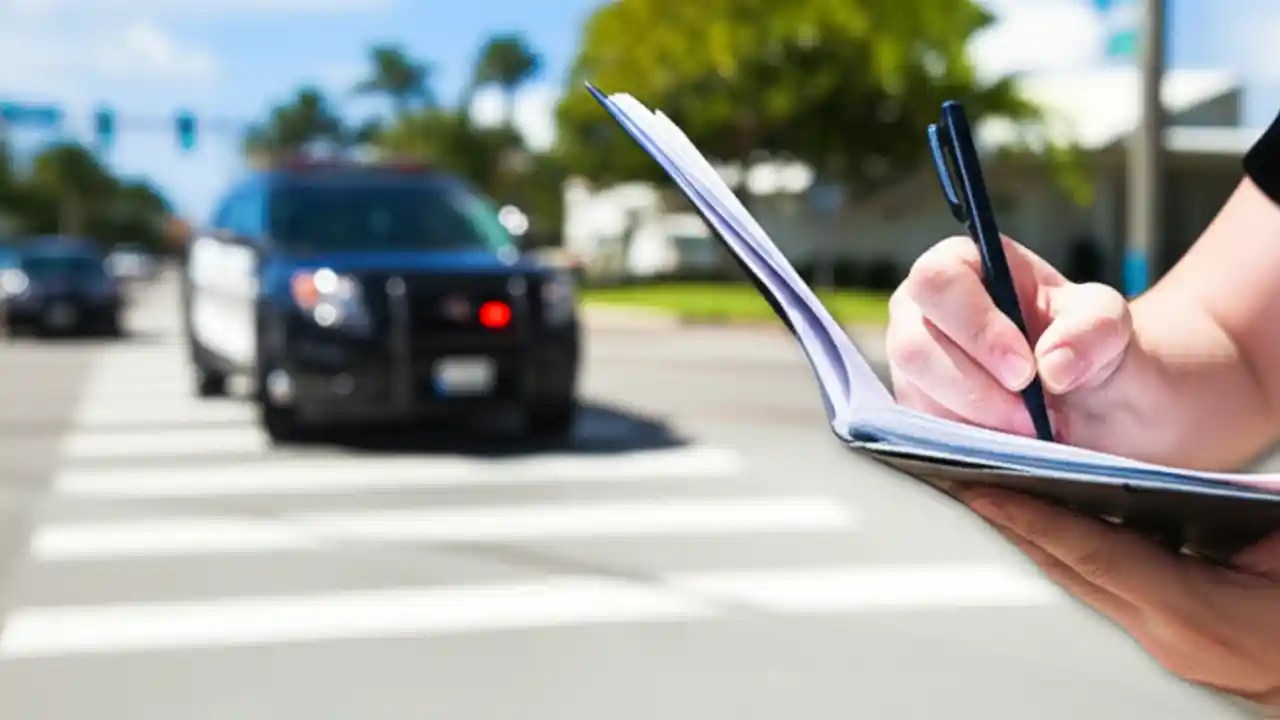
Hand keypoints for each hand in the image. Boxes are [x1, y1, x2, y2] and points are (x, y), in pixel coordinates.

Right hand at [886, 235, 1145, 453]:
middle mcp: (921, 310)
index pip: (939, 282)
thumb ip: (1092, 329)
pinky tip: (1008, 440)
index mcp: (962, 265)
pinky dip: (969, 443)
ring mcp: (912, 362)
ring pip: (916, 395)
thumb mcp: (1108, 324)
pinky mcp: (913, 408)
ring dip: (977, 422)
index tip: (1024, 371)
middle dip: (975, 390)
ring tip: (1031, 429)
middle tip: (1031, 417)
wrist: (1088, 401)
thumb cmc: (1087, 345)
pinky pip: (923, 431)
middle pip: (913, 346)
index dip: (975, 326)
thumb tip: (1053, 365)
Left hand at [965, 487, 1279, 711]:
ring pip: (1085, 586)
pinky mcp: (1176, 649)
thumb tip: (1169, 479)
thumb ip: (1233, 513)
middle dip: (1015, 525)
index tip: (983, 487)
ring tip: (996, 496)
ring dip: (1040, 542)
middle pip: (1071, 572)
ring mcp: (1170, 651)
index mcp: (1195, 614)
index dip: (1031, 517)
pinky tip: (1059, 525)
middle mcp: (1169, 638)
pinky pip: (1111, 594)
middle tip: (965, 479)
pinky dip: (1079, 557)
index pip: (1091, 554)